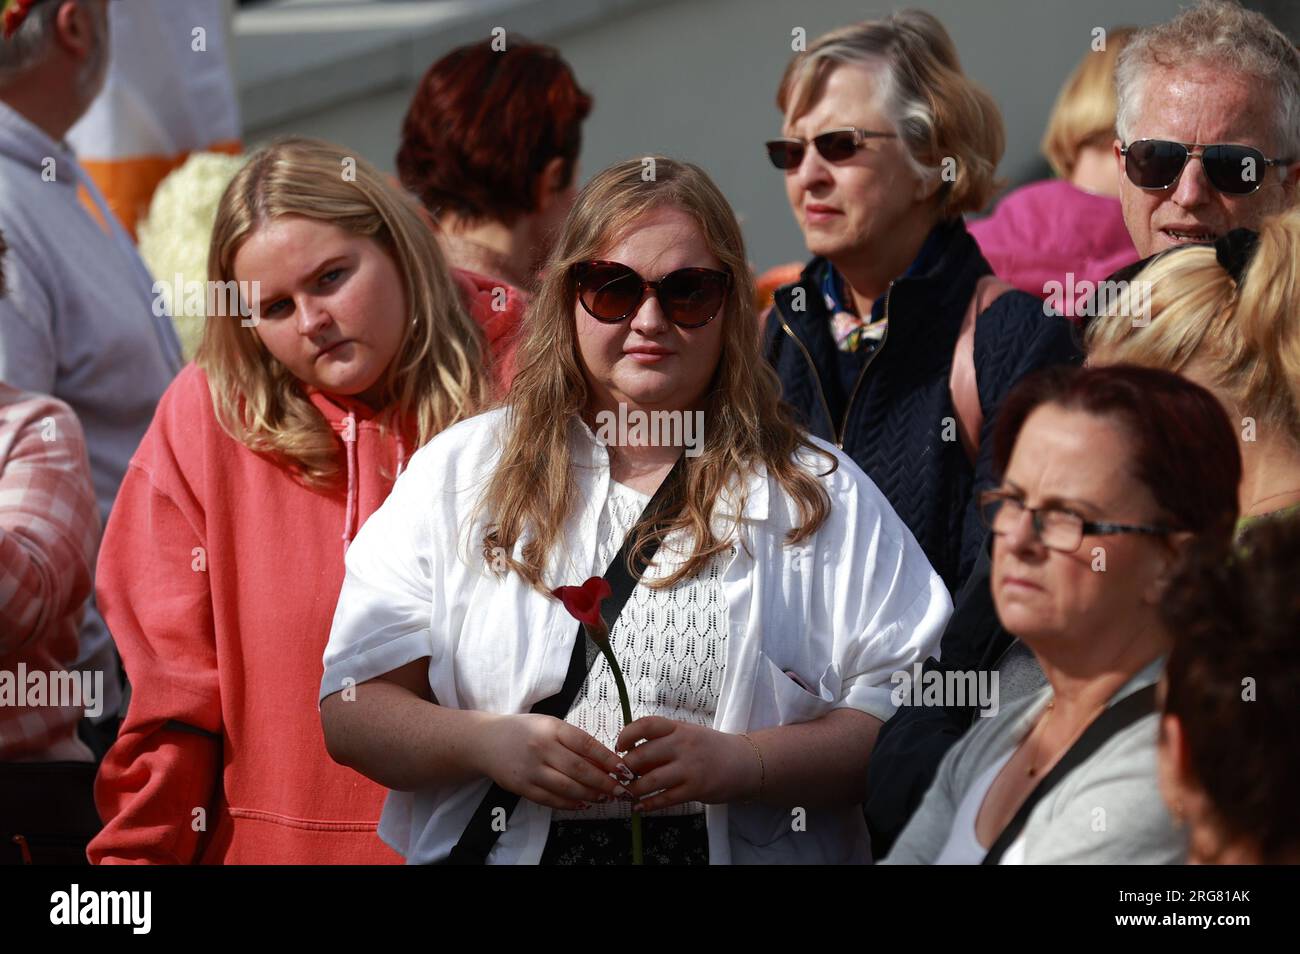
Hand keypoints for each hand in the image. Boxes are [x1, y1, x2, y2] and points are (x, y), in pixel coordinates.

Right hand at [480, 713, 632, 810]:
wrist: (484, 741)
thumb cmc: (523, 731)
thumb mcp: (549, 725)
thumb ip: (573, 741)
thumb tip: (603, 761)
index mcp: (551, 728)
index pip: (586, 744)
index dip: (607, 759)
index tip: (624, 769)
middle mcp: (542, 748)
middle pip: (580, 769)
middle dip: (604, 782)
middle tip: (620, 789)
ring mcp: (531, 769)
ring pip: (567, 787)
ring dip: (590, 795)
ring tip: (604, 797)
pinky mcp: (522, 787)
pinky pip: (551, 799)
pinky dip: (569, 803)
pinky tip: (582, 803)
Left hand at [616, 717, 760, 812]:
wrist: (745, 763)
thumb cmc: (710, 749)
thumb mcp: (688, 735)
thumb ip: (663, 742)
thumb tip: (630, 754)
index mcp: (679, 728)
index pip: (646, 724)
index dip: (626, 735)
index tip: (619, 747)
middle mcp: (683, 745)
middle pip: (641, 755)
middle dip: (625, 769)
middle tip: (621, 776)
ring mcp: (690, 767)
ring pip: (650, 781)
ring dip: (633, 790)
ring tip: (627, 793)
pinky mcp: (696, 789)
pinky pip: (665, 799)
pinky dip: (648, 805)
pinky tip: (640, 807)